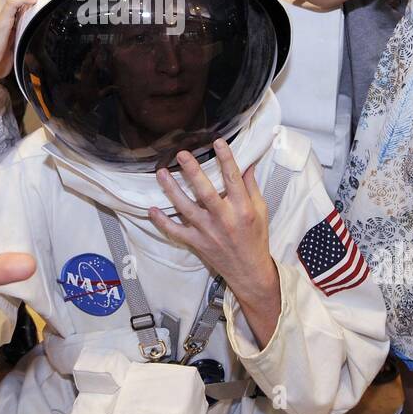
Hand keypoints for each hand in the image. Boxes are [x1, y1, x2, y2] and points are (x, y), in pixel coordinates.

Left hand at [148, 139, 277, 300]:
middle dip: (193, 172)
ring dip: (172, 191)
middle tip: (181, 154)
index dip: (226, 159)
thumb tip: (248, 163)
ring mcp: (208, 232)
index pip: (233, 179)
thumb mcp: (261, 211)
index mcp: (242, 209)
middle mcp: (224, 219)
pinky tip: (152, 210)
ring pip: (186, 209)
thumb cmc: (256, 238)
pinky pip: (176, 232)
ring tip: (161, 173)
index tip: (217, 141)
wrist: (249, 271)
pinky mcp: (197, 243)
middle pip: (206, 192)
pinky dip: (162, 222)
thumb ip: (251, 187)